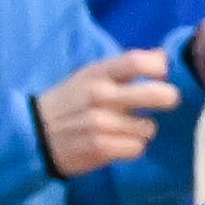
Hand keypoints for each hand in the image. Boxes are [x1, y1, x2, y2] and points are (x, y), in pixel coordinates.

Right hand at [38, 47, 178, 175]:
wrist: (35, 136)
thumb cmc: (69, 103)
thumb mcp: (88, 76)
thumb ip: (123, 67)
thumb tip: (162, 56)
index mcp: (96, 74)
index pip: (135, 61)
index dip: (158, 67)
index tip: (164, 73)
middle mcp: (99, 96)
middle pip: (152, 94)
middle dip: (168, 97)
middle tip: (169, 100)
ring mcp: (101, 123)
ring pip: (148, 127)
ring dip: (144, 130)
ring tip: (129, 129)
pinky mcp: (101, 148)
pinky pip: (137, 148)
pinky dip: (133, 148)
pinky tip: (120, 144)